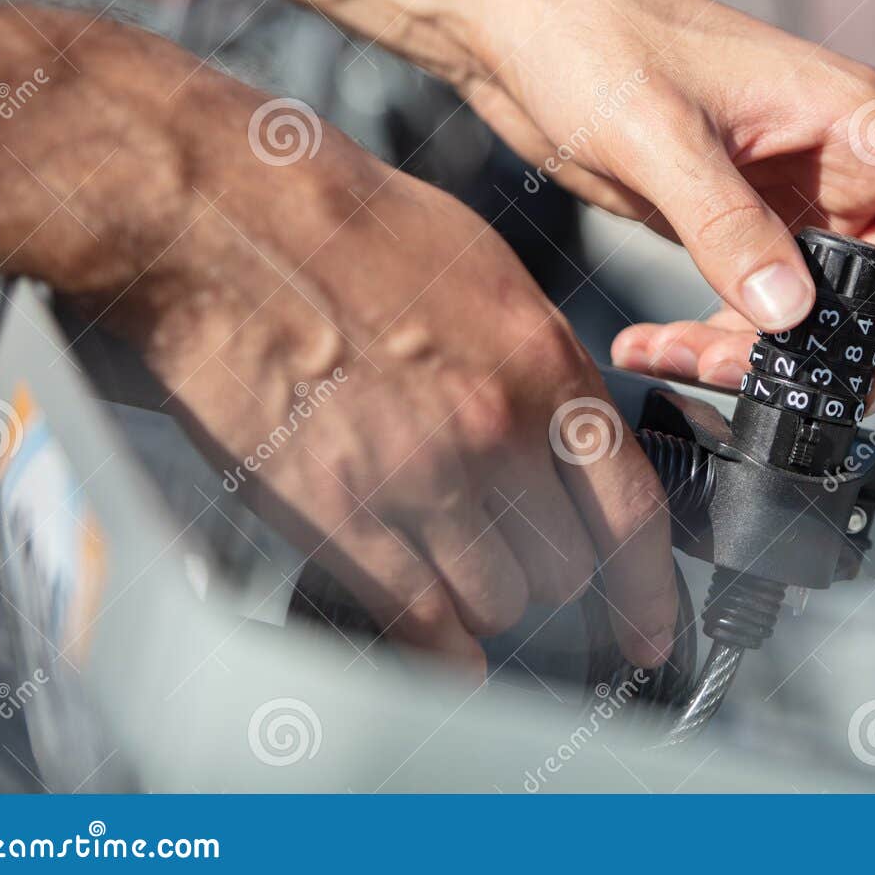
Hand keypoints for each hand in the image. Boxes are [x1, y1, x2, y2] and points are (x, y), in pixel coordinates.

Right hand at [34, 28, 678, 677]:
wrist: (226, 223)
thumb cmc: (351, 233)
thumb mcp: (491, 278)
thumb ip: (545, 367)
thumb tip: (575, 437)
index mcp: (545, 363)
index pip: (632, 508)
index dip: (647, 585)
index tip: (648, 626)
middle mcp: (497, 429)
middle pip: (567, 568)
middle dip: (549, 572)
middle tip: (514, 553)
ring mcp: (419, 479)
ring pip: (498, 602)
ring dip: (484, 597)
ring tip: (447, 559)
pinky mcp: (338, 516)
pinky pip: (421, 624)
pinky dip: (440, 651)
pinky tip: (441, 652)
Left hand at [456, 0, 874, 402]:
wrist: (519, 14)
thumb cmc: (593, 34)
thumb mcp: (659, 135)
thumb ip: (727, 228)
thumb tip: (787, 315)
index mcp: (857, 121)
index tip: (872, 378)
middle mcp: (841, 162)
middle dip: (822, 350)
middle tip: (741, 377)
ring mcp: (792, 195)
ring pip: (816, 311)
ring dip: (755, 353)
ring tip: (675, 355)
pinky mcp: (740, 222)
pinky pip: (758, 304)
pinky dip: (714, 337)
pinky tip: (650, 343)